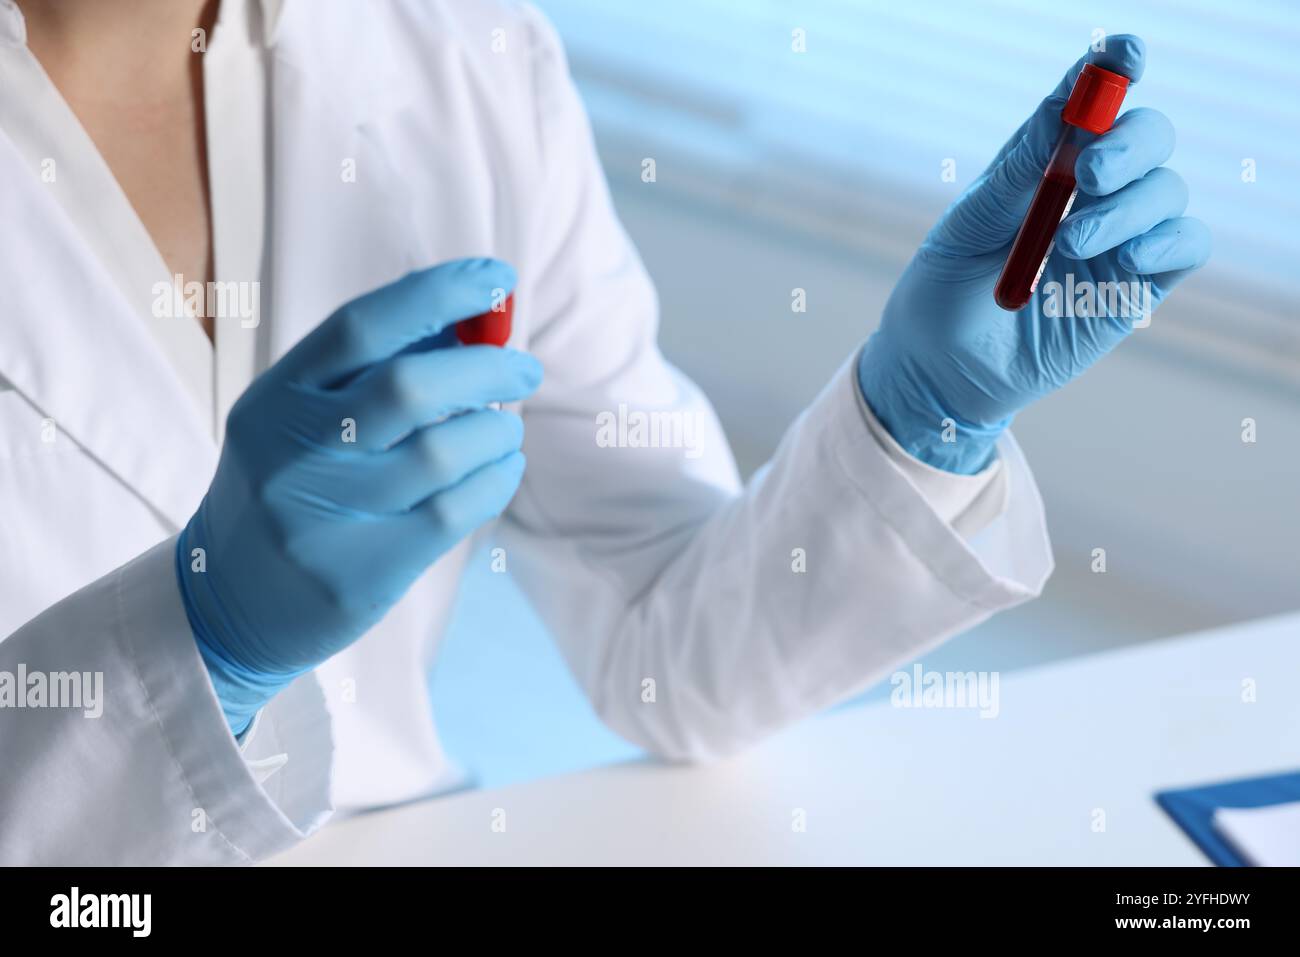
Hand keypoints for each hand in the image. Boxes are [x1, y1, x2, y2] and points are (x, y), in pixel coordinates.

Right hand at [176, 258, 542, 733]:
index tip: (498, 280)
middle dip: (486, 367)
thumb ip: (374, 371)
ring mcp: (324, 516)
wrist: (225, 604)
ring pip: (443, 452)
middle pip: (410, 387)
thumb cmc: (288, 489)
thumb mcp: (301, 420)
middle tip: (524, 368)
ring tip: (504, 431)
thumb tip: (470, 321)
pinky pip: (454, 512)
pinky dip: (496, 480)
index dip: (439, 293)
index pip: (363, 325)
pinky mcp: (361, 572)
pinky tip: (502, 469)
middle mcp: (293, 452)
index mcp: (276, 399)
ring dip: (496, 431)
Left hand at [857, 35, 1210, 472]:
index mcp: (1042, 166)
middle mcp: (1089, 195)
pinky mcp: (1134, 288)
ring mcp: (1117, 239)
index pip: (1091, 103)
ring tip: (1070, 243)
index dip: (1112, 70)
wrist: (939, 373)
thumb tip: (1063, 108)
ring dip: (1127, 209)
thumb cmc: (941, 294)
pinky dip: (1168, 241)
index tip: (1124, 55)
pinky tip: (1126, 259)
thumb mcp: (967, 226)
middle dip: (1129, 144)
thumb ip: (1017, 172)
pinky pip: (1186, 246)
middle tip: (1089, 174)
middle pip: (1148, 137)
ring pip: (1168, 190)